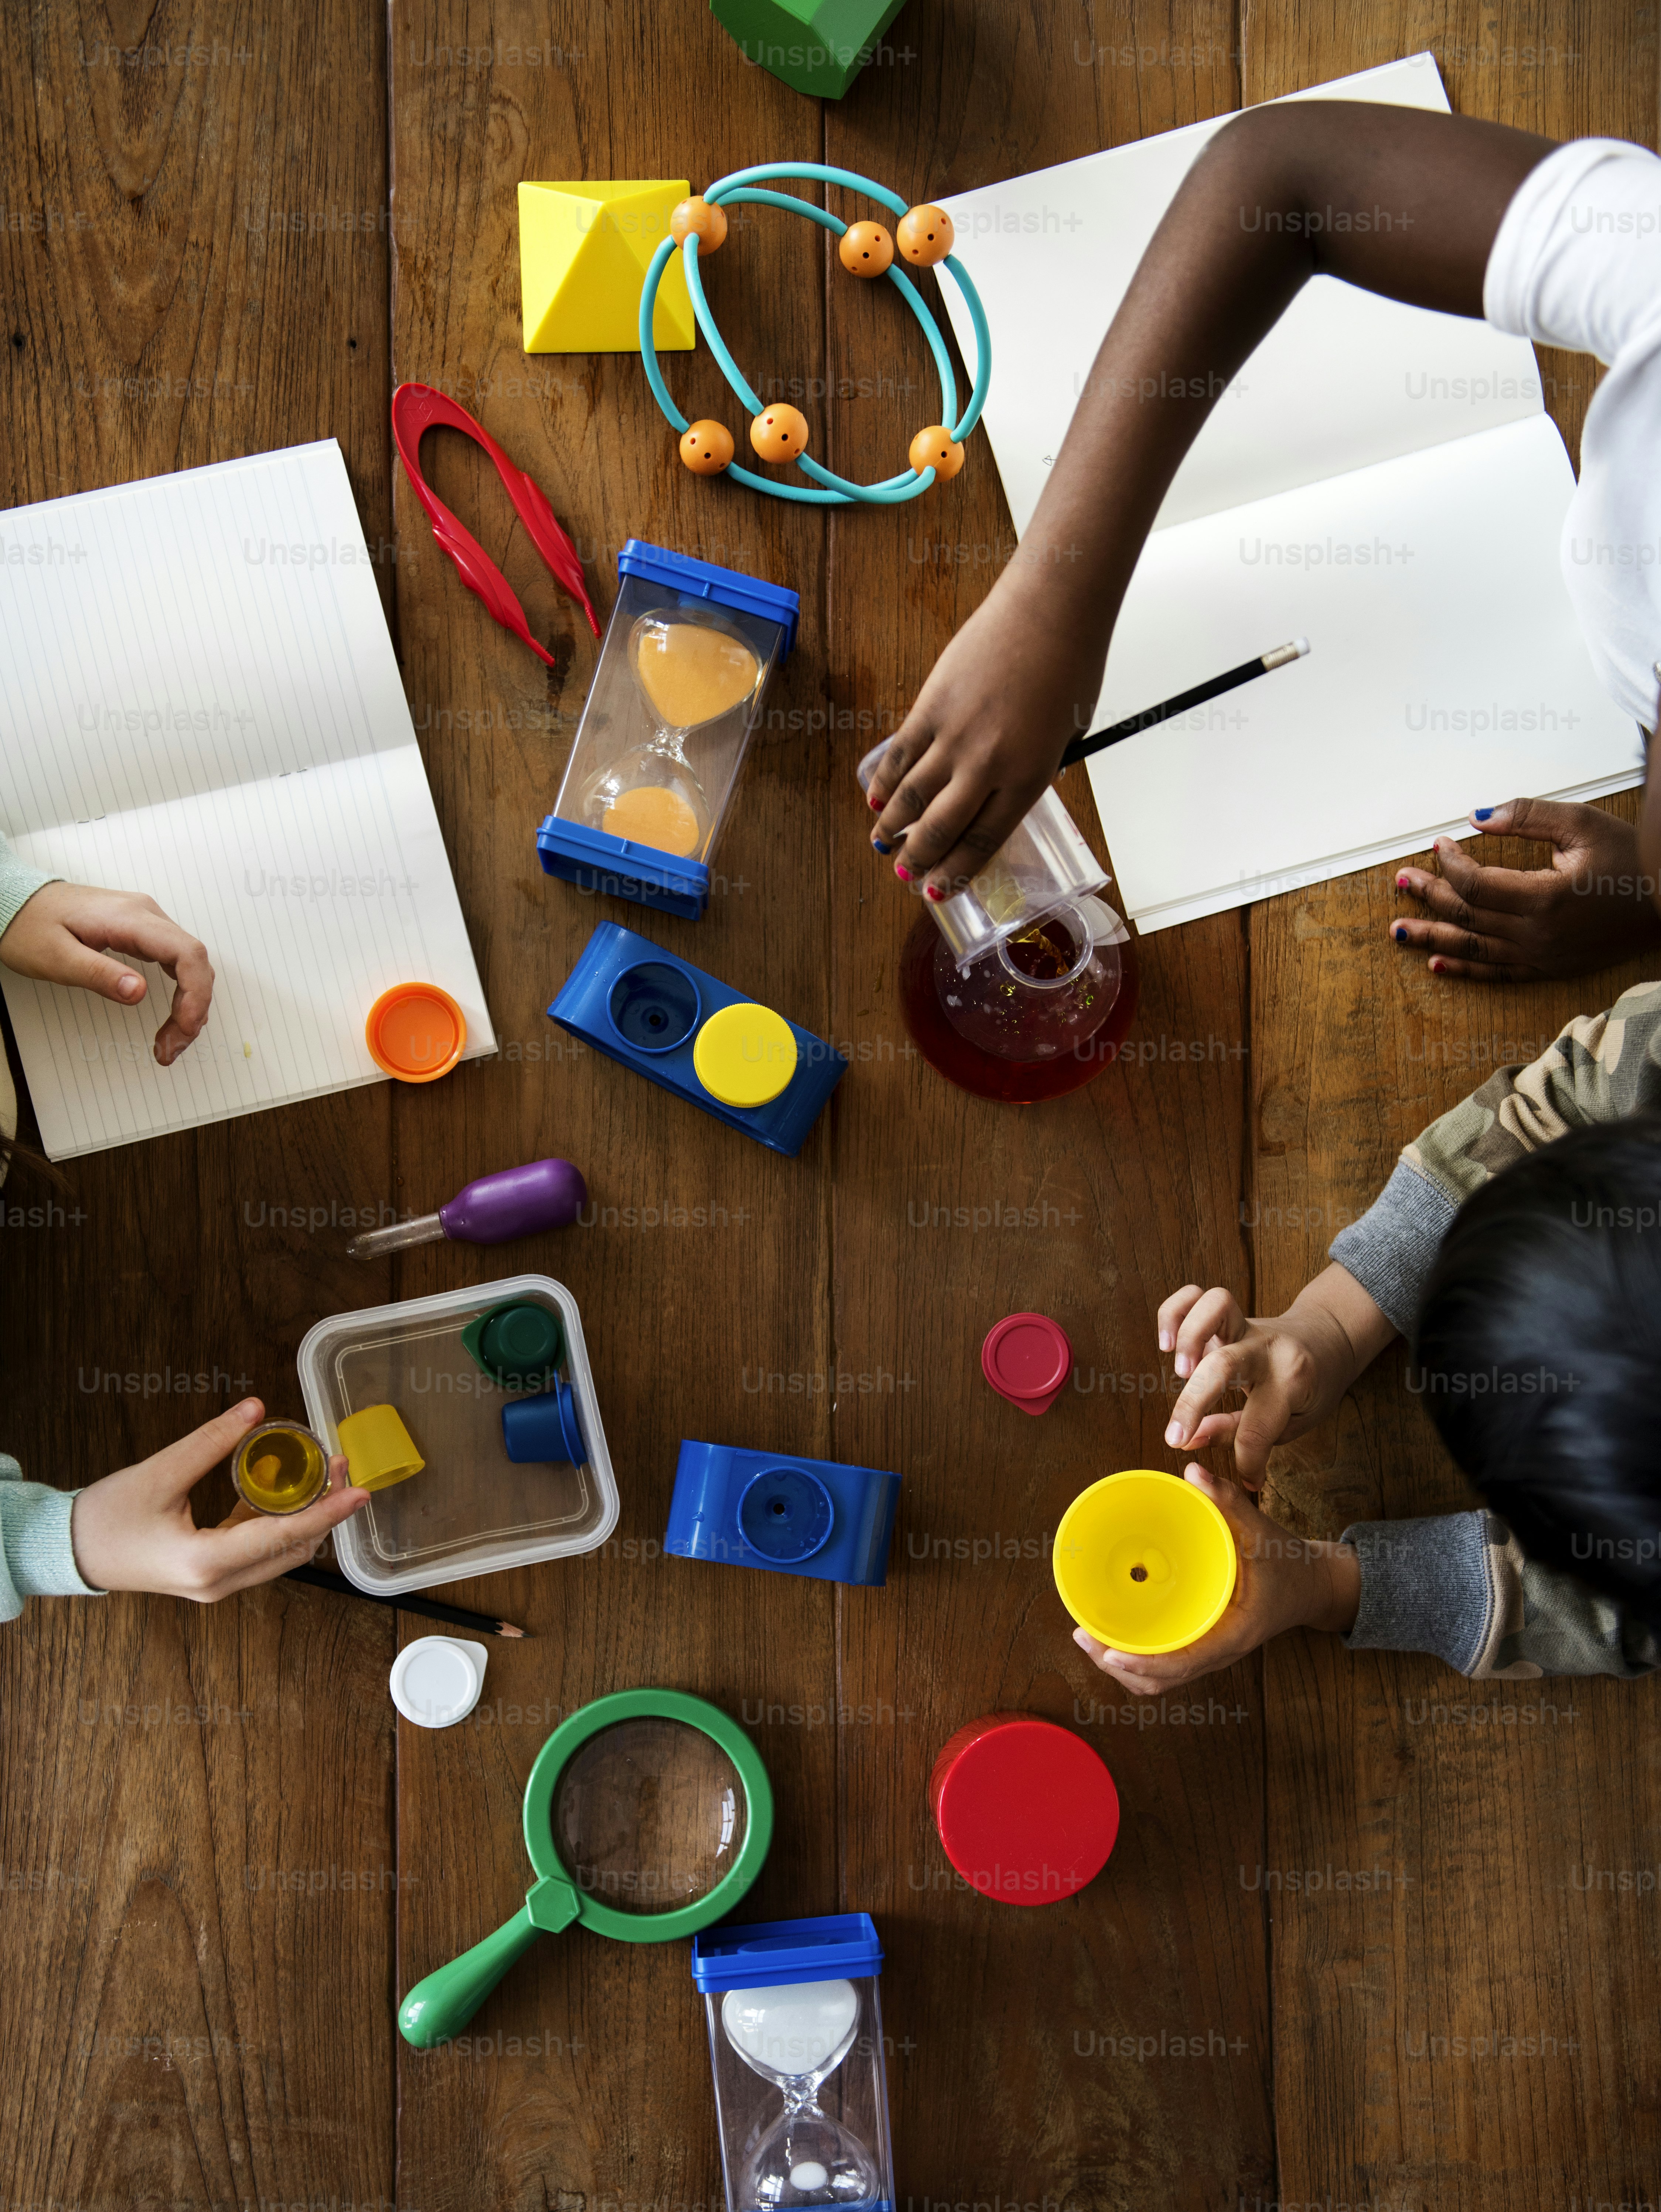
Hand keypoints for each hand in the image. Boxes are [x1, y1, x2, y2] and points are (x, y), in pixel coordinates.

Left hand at [0, 881, 214, 1063]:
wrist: (17, 902)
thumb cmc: (30, 926)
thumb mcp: (56, 957)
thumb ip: (99, 974)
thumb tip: (139, 992)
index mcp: (129, 918)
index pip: (186, 953)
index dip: (195, 994)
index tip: (184, 1028)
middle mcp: (146, 914)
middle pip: (194, 962)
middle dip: (193, 1009)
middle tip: (173, 1047)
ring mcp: (146, 921)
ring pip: (189, 964)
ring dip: (189, 1004)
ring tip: (171, 1039)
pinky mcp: (141, 931)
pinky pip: (176, 961)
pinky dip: (181, 992)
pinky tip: (172, 1014)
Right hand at [70, 1399, 368, 1601]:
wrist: (69, 1550)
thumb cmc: (106, 1517)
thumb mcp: (160, 1473)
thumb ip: (210, 1441)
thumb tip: (254, 1409)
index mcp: (207, 1563)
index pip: (283, 1535)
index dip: (327, 1511)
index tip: (360, 1492)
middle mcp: (217, 1582)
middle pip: (291, 1549)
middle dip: (323, 1509)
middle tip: (340, 1465)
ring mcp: (214, 1584)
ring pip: (278, 1553)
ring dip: (304, 1517)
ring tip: (323, 1472)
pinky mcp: (209, 1575)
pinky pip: (257, 1551)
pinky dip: (278, 1523)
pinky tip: (284, 1490)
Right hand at [863, 570, 1104, 897]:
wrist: (1050, 612)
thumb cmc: (1071, 667)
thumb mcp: (1069, 734)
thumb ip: (1038, 766)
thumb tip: (1008, 784)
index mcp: (1028, 778)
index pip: (984, 841)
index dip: (956, 871)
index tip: (939, 889)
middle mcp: (988, 765)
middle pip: (942, 827)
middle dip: (920, 857)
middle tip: (905, 872)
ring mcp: (955, 736)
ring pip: (913, 795)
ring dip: (892, 824)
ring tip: (881, 842)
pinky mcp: (932, 706)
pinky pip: (901, 753)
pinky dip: (885, 778)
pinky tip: (875, 796)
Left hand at [1071, 1465, 1359, 1691]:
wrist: (1313, 1585)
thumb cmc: (1287, 1562)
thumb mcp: (1261, 1530)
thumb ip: (1228, 1501)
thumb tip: (1192, 1471)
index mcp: (1232, 1635)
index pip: (1182, 1664)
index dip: (1143, 1664)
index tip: (1109, 1653)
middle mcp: (1218, 1651)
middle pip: (1161, 1680)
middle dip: (1119, 1666)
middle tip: (1083, 1636)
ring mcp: (1210, 1651)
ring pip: (1160, 1677)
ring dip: (1123, 1664)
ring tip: (1088, 1637)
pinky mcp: (1204, 1642)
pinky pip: (1167, 1660)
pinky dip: (1139, 1654)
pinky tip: (1115, 1631)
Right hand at [1158, 1274, 1381, 1486]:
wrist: (1329, 1341)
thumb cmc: (1310, 1389)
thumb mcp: (1292, 1421)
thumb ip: (1239, 1433)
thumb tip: (1191, 1443)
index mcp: (1292, 1381)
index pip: (1258, 1429)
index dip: (1247, 1461)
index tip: (1247, 1478)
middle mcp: (1267, 1348)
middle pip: (1224, 1366)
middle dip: (1193, 1404)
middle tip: (1174, 1437)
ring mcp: (1247, 1325)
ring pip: (1215, 1306)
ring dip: (1188, 1336)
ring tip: (1179, 1370)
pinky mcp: (1228, 1314)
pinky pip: (1196, 1295)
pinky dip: (1174, 1312)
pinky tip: (1166, 1342)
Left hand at [1390, 799, 1660, 982]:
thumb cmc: (1631, 859)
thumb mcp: (1581, 824)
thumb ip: (1527, 816)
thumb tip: (1479, 817)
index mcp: (1545, 897)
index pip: (1475, 884)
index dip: (1449, 864)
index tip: (1438, 846)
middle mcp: (1538, 933)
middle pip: (1466, 915)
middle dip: (1428, 897)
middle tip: (1401, 882)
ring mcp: (1541, 956)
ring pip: (1472, 947)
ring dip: (1431, 936)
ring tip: (1398, 929)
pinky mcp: (1548, 968)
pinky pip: (1496, 973)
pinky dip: (1463, 969)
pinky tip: (1436, 963)